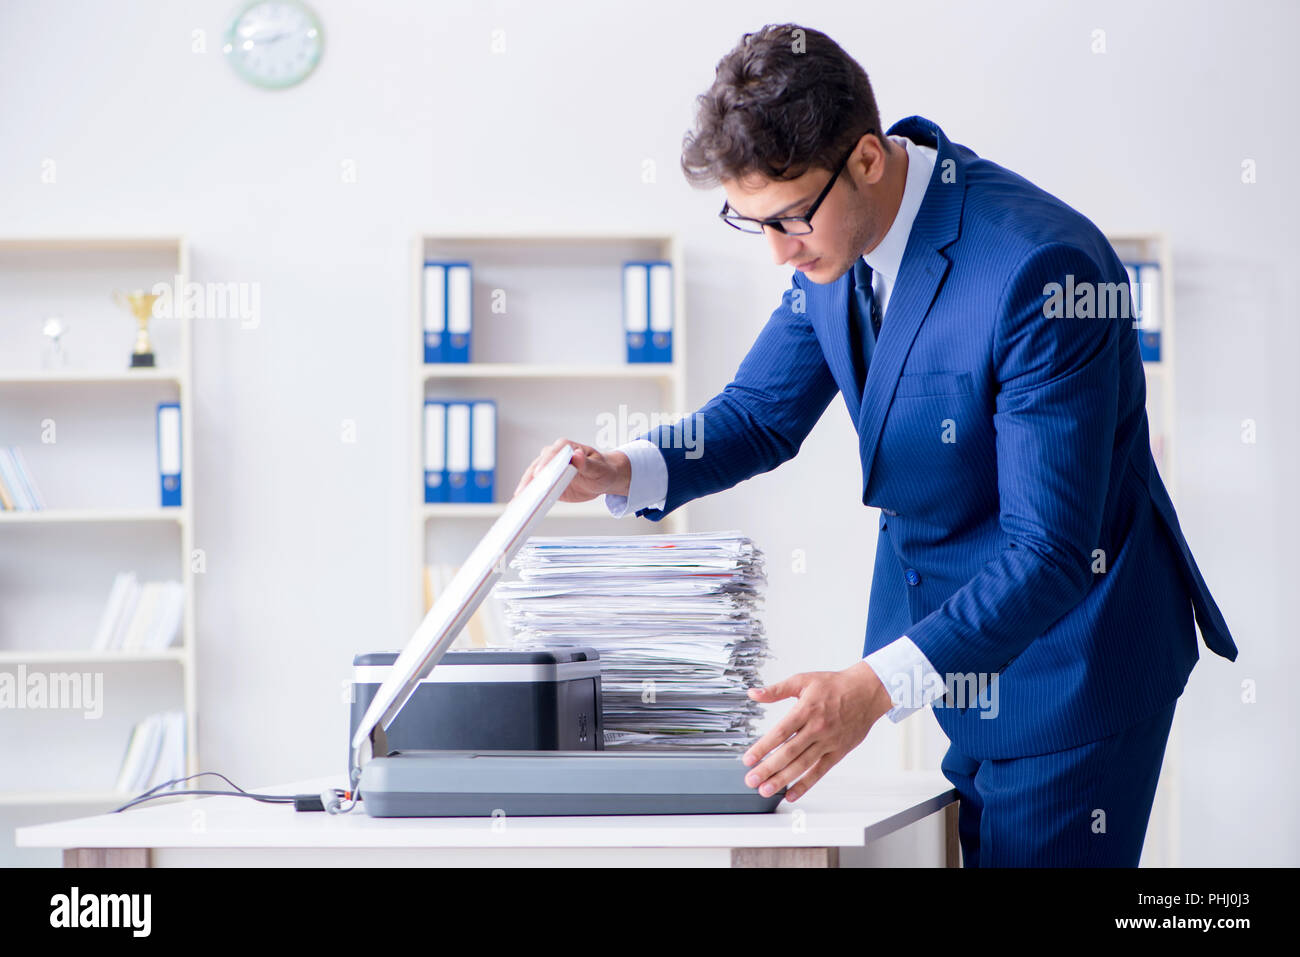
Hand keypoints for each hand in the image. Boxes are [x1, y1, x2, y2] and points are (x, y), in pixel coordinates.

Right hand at [511, 438, 630, 502]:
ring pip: (532, 478)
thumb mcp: (598, 468)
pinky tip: (520, 507)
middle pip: (538, 466)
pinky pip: (535, 489)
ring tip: (517, 504)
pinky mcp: (546, 483)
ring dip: (524, 490)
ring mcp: (547, 469)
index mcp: (566, 447)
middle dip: (530, 480)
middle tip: (523, 493)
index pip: (553, 453)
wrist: (601, 479)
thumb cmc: (602, 470)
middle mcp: (554, 456)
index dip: (545, 462)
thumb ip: (587, 463)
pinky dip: (527, 497)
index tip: (540, 473)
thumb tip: (577, 455)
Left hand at [741, 661, 894, 802]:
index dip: (762, 747)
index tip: (748, 759)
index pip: (780, 733)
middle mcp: (817, 728)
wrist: (866, 692)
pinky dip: (805, 784)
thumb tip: (754, 693)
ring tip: (766, 790)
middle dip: (768, 768)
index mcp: (806, 709)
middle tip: (751, 780)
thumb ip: (777, 690)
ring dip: (783, 780)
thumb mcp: (803, 680)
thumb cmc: (835, 685)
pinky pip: (820, 771)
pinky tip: (791, 794)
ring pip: (802, 765)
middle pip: (789, 752)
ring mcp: (828, 742)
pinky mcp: (838, 752)